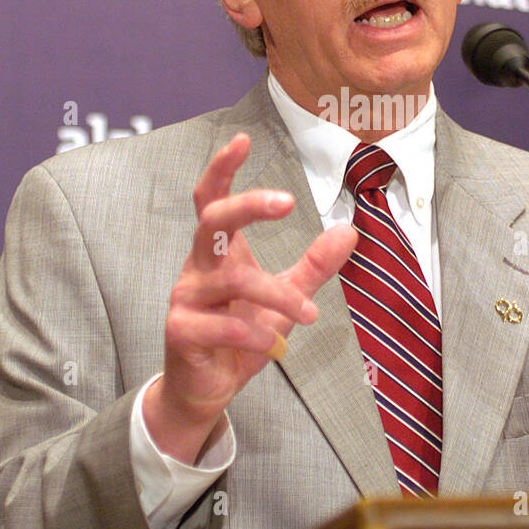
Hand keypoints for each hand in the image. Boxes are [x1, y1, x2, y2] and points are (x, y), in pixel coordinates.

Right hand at [143, 133, 357, 462]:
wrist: (206, 389)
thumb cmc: (241, 336)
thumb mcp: (285, 297)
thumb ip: (313, 265)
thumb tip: (348, 230)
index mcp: (219, 253)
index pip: (212, 200)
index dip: (222, 169)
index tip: (242, 139)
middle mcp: (197, 268)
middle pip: (212, 220)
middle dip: (249, 206)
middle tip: (288, 202)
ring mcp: (185, 298)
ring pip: (232, 279)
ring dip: (276, 294)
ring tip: (308, 314)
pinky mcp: (180, 331)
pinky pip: (221, 324)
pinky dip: (254, 332)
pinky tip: (274, 343)